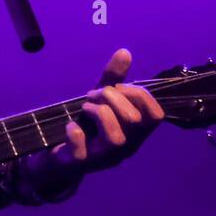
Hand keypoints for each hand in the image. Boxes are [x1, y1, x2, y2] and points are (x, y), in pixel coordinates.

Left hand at [37, 48, 164, 182]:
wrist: (59, 154)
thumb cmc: (87, 125)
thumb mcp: (100, 99)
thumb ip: (113, 79)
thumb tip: (125, 52)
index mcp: (136, 132)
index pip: (156, 115)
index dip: (140, 95)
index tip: (118, 87)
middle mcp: (126, 147)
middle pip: (134, 120)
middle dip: (112, 97)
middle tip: (93, 95)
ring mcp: (104, 158)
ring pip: (115, 136)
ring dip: (97, 112)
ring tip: (85, 108)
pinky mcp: (81, 163)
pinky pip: (82, 148)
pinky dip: (74, 131)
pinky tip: (70, 125)